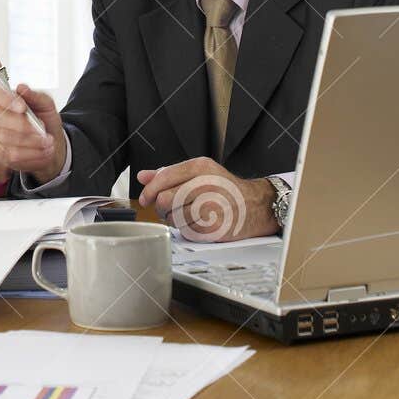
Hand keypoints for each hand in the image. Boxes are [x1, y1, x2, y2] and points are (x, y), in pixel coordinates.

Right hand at [0, 83, 65, 182]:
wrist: (51, 143)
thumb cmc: (45, 119)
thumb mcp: (46, 105)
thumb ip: (35, 96)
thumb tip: (22, 87)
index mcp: (3, 99)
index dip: (5, 100)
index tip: (23, 107)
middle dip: (21, 124)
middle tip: (41, 128)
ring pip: (5, 138)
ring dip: (31, 141)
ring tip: (48, 141)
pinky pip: (12, 155)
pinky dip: (32, 153)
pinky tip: (43, 150)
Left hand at [137, 158, 276, 240]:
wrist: (255, 205)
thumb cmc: (225, 189)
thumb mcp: (200, 172)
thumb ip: (170, 173)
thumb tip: (143, 176)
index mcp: (200, 167)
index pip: (163, 178)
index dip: (149, 191)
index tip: (145, 199)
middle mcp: (205, 184)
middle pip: (164, 200)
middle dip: (162, 208)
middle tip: (169, 209)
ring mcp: (209, 206)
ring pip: (172, 218)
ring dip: (175, 220)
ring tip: (188, 215)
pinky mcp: (212, 226)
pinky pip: (185, 231)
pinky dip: (187, 230)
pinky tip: (198, 223)